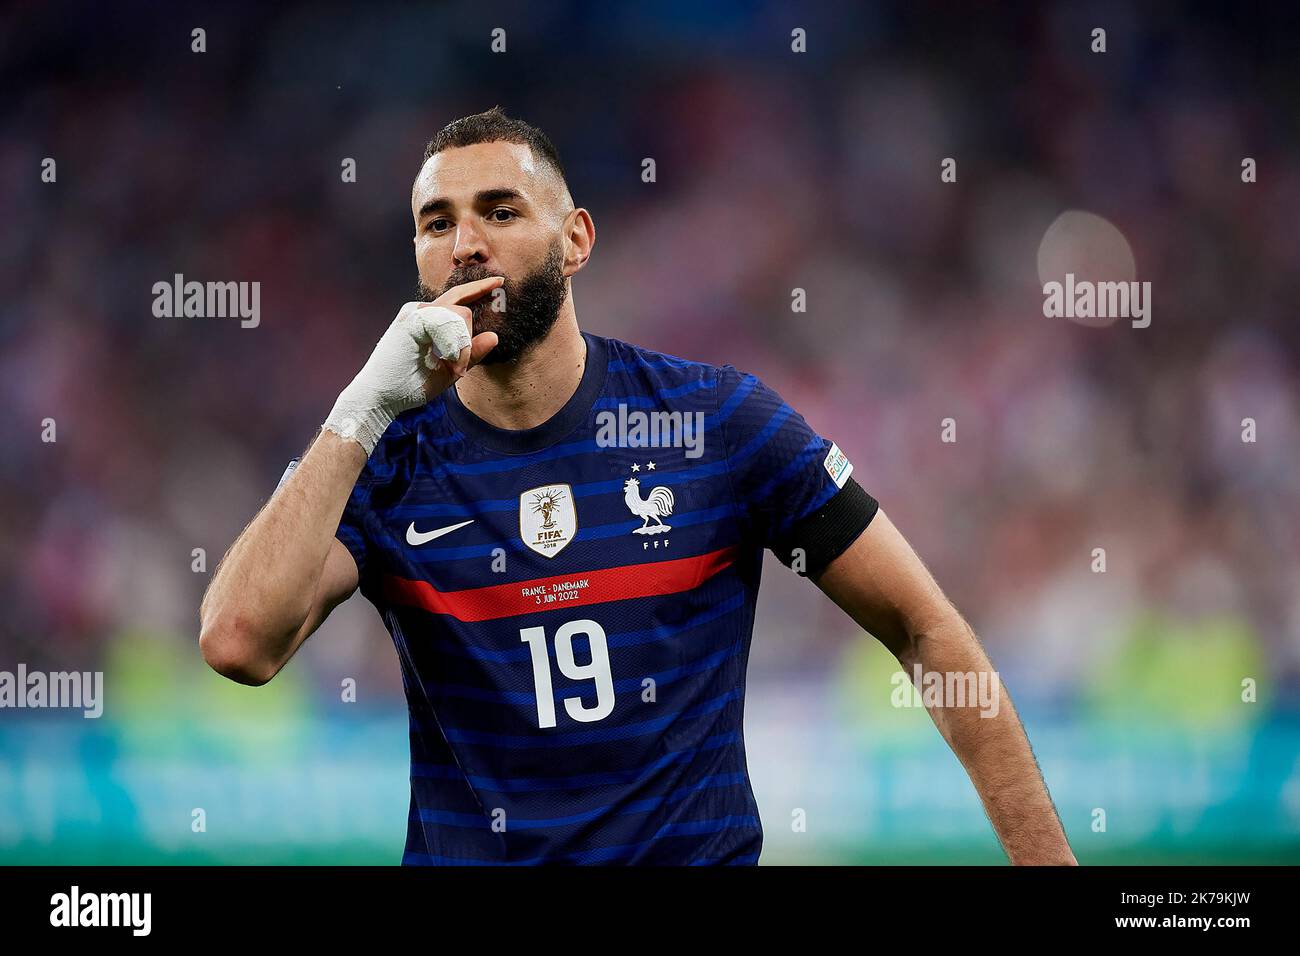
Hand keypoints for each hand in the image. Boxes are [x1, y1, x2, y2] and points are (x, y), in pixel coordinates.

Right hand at [322, 276, 502, 453]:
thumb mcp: (448, 370)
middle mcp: (418, 310)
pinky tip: (445, 360)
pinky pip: (451, 322)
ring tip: (449, 367)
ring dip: (462, 347)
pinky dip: (455, 346)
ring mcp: (413, 313)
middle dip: (467, 341)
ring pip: (461, 315)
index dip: (478, 289)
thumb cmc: (408, 386)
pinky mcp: (412, 320)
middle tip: (456, 367)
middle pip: (463, 309)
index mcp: (425, 319)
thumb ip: (470, 354)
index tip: (499, 283)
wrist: (379, 398)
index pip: (457, 299)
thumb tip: (494, 336)